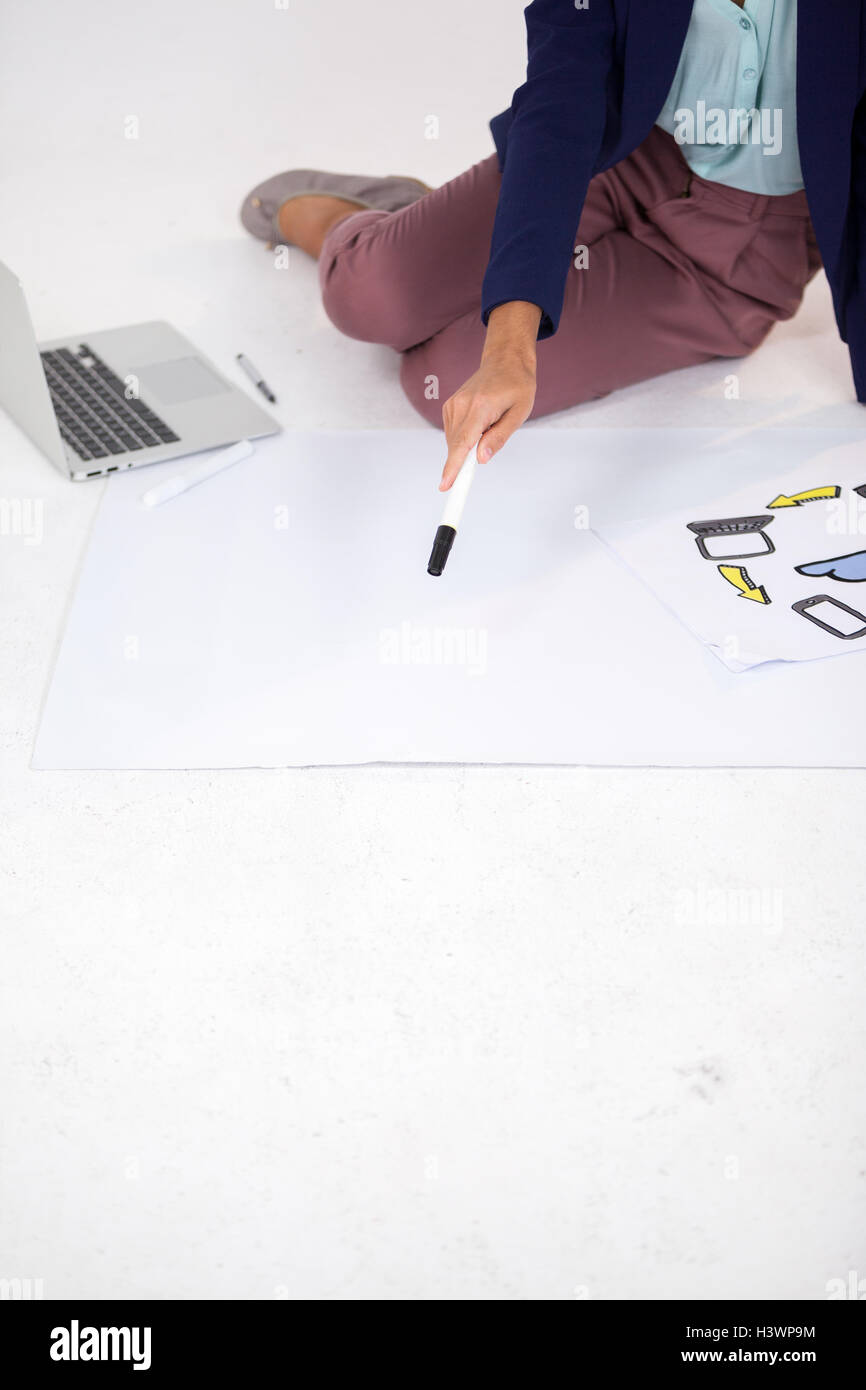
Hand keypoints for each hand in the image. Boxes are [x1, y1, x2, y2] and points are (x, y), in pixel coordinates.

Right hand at [440, 301, 541, 489]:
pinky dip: (464, 439)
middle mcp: (462, 405)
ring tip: (490, 426)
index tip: (445, 486)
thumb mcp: (519, 414)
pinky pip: (453, 434)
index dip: (453, 467)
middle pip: (456, 446)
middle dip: (463, 463)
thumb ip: (499, 438)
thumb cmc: (517, 386)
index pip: (463, 444)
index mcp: (481, 407)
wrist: (505, 361)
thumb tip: (481, 460)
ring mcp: (453, 404)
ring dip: (468, 447)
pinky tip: (480, 425)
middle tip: (482, 459)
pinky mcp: (449, 406)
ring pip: (454, 442)